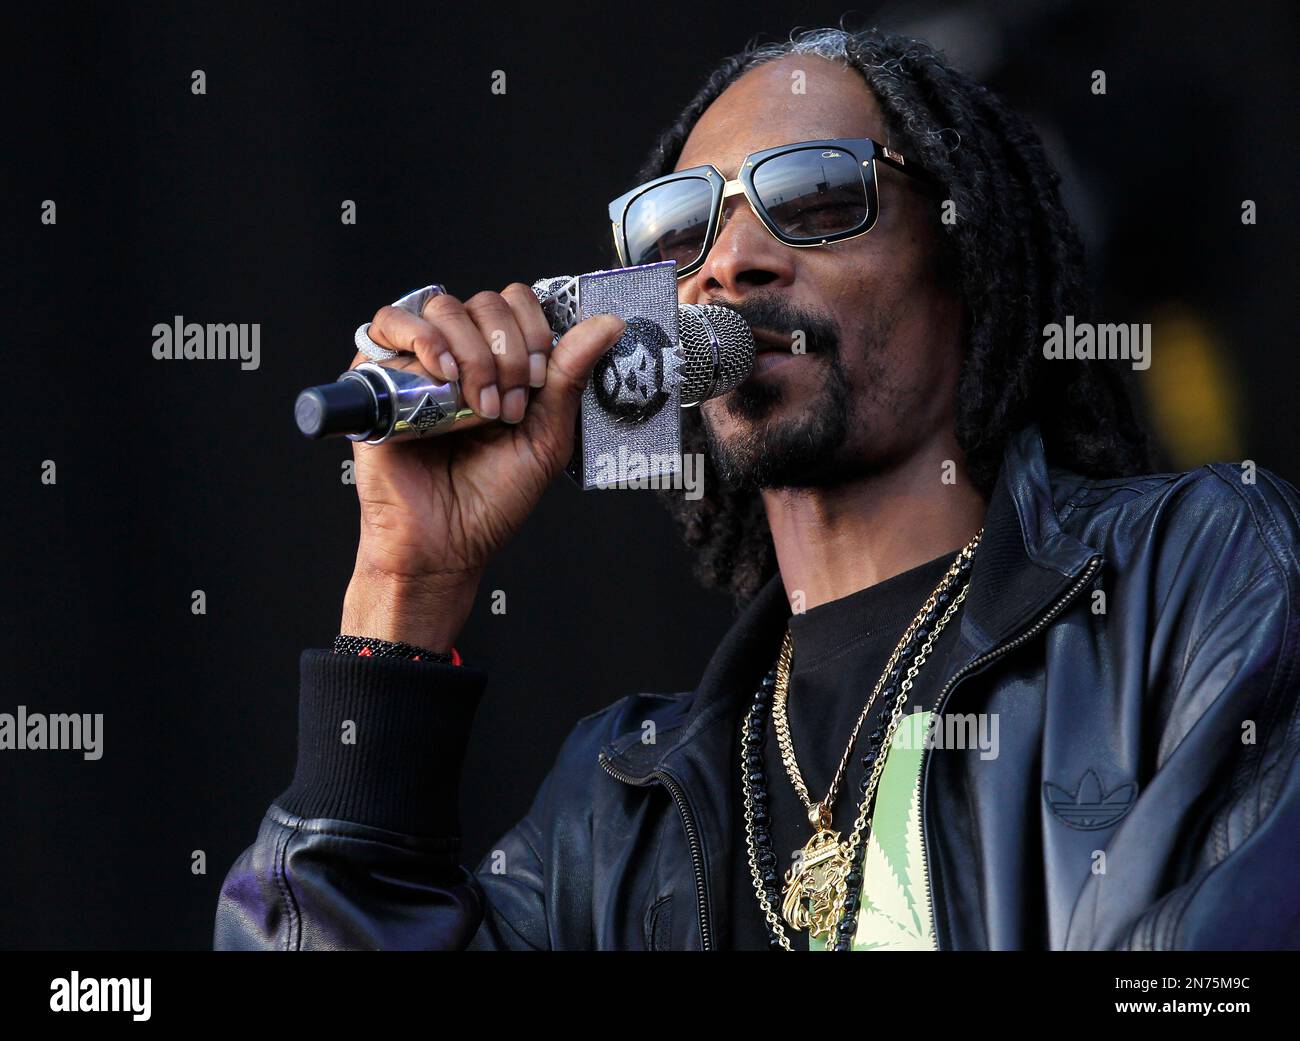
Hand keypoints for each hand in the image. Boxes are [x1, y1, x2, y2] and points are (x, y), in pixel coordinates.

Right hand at [340, 285, 624, 651]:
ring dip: (473, 354)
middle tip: (509, 407)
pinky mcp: (376, 375)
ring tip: (478, 407)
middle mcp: (460, 356)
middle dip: (508, 352)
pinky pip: (390, 322)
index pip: (518, 303)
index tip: (539, 381)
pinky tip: (445, 376)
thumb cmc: (491, 500)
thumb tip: (607, 324)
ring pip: (445, 308)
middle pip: (485, 302)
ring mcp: (418, 362)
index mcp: (500, 363)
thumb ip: (570, 376)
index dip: (534, 331)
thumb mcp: (546, 435)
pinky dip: (424, 339)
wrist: (444, 544)